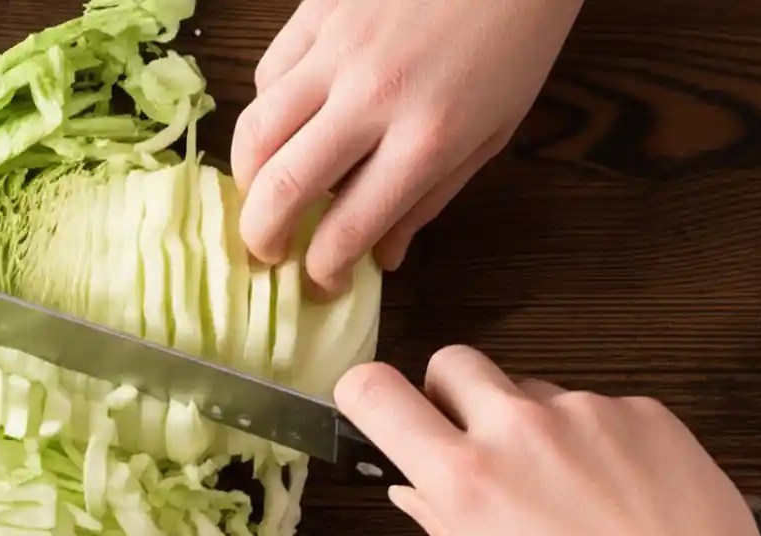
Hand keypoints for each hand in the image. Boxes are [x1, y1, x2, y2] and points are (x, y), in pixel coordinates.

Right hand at [233, 0, 582, 293]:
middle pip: (282, 186)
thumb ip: (431, 198)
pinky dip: (266, 113)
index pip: (347, 228)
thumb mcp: (491, 134)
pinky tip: (285, 127)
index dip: (322, 271)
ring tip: (261, 198)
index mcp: (427, 139)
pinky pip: (266, 76)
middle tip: (267, 254)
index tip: (320, 284)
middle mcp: (371, 99)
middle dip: (261, 237)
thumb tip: (382, 258)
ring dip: (247, 180)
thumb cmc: (513, 43)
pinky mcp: (315, 13)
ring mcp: (335, 52)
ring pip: (255, 132)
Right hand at [335, 346, 760, 535]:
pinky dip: (596, 440)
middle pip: (453, 361)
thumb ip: (444, 525)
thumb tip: (410, 488)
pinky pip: (597, 406)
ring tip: (567, 493)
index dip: (362, 392)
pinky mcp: (644, 411)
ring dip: (532, 425)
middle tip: (471, 443)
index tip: (370, 402)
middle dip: (448, 394)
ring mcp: (587, 414)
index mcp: (467, 482)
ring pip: (531, 390)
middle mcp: (522, 432)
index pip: (377, 392)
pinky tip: (617, 494)